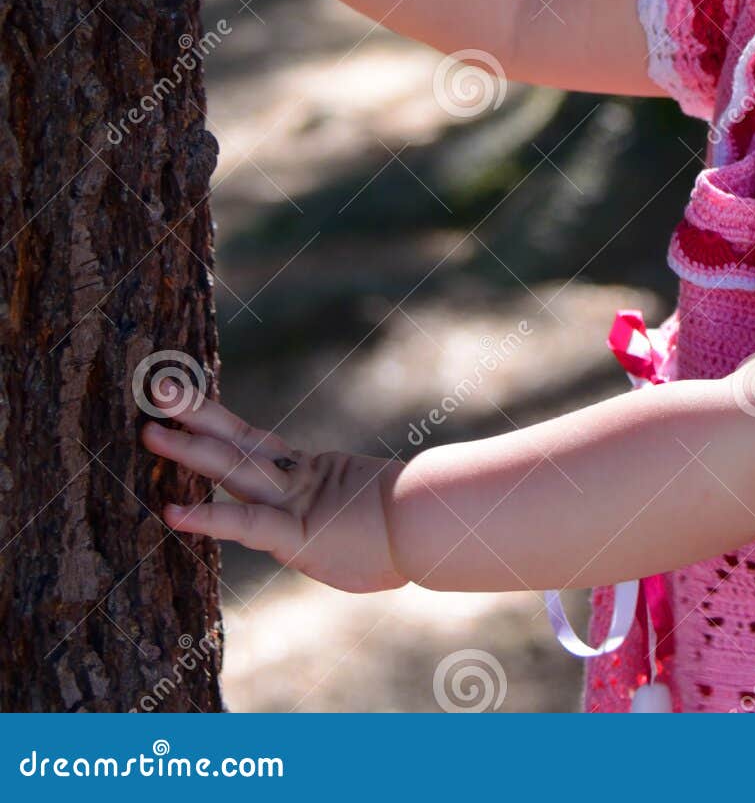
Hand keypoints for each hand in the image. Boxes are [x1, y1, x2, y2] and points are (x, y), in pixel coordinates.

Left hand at [142, 396, 406, 593]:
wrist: (436, 526)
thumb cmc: (417, 527)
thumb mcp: (373, 521)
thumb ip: (356, 515)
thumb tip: (369, 513)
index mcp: (310, 476)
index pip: (253, 445)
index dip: (217, 424)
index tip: (186, 403)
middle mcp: (295, 483)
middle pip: (235, 442)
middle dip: (193, 416)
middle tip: (157, 388)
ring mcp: (293, 504)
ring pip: (233, 469)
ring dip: (189, 449)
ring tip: (149, 428)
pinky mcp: (295, 533)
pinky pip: (245, 524)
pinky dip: (208, 517)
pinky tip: (170, 511)